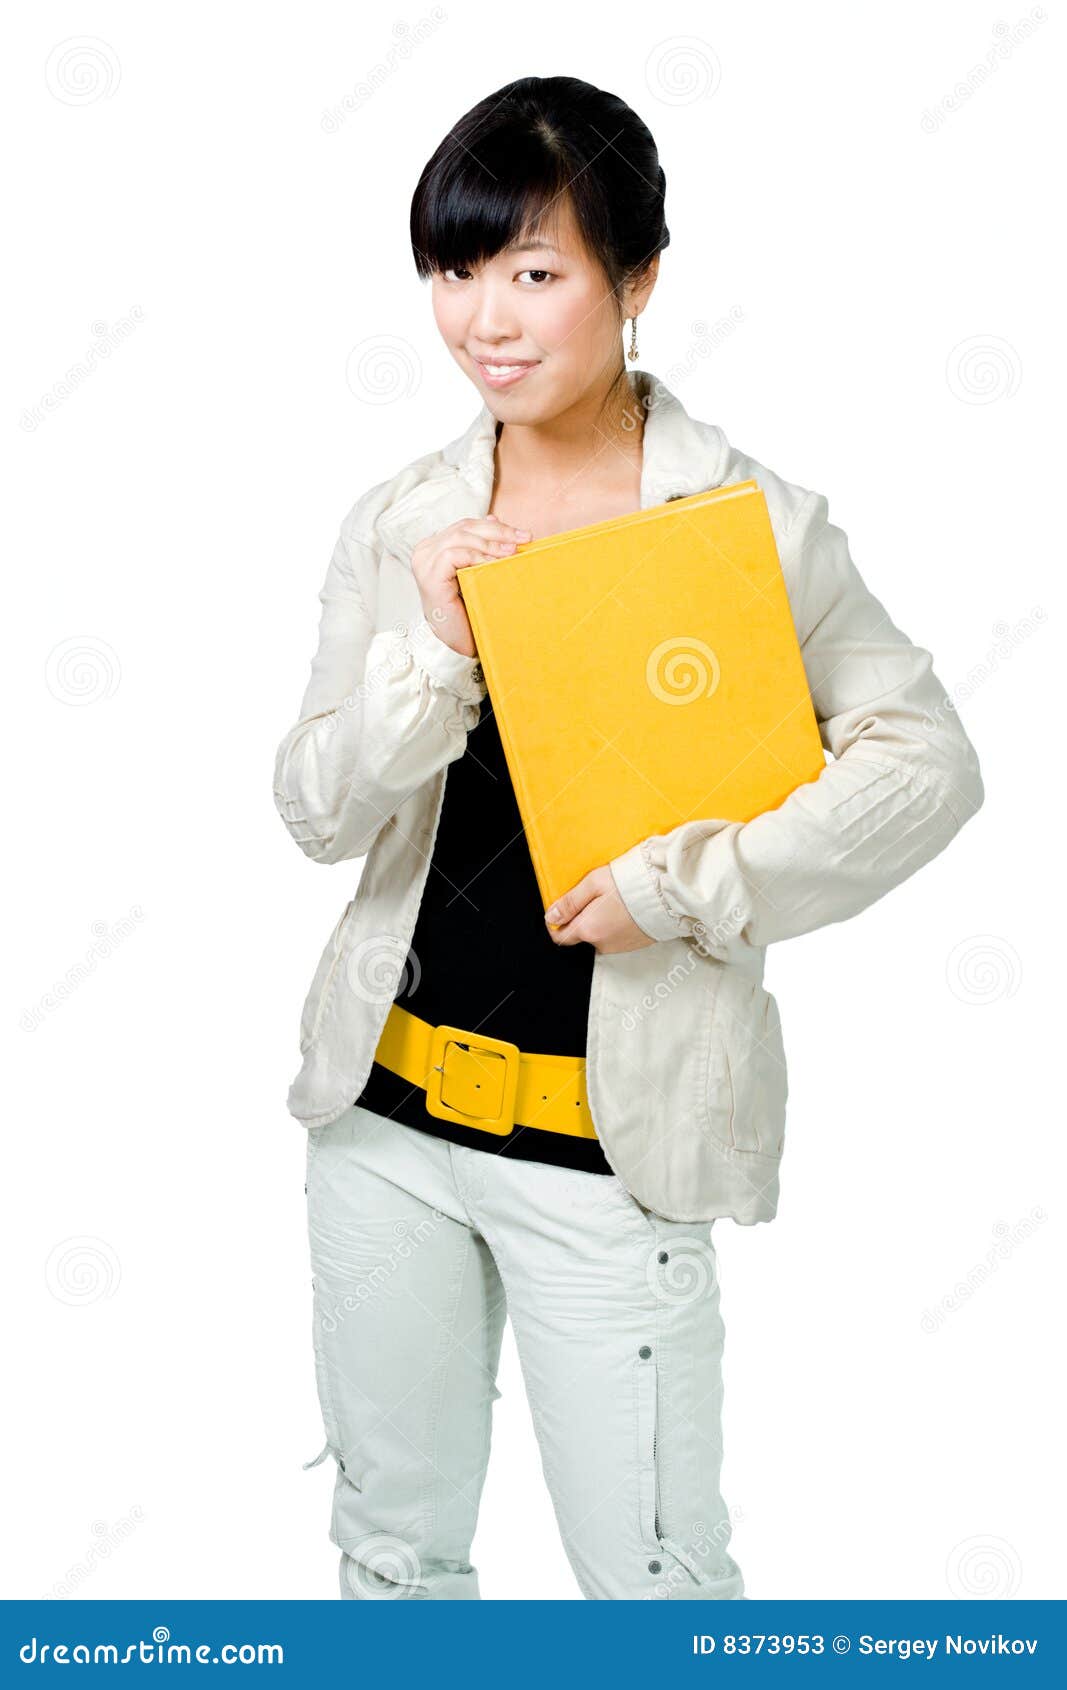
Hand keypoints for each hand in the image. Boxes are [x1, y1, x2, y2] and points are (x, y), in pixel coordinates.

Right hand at [411, 514, 531, 657]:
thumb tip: (493, 517)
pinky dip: (477, 556)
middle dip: (497, 531)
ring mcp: (424, 562)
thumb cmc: (468, 611)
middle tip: (523, 539)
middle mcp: (425, 551)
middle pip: (464, 528)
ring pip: (460, 537)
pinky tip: (495, 563)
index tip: (523, 535)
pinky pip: (455, 554)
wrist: (458, 644)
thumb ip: (481, 547)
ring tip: (512, 552)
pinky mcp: (428, 575)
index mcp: (435, 548)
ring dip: (490, 543)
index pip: (466, 526)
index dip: (495, 527)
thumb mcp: (477, 572)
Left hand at [543, 865, 655, 953]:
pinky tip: (626, 909)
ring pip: (600, 935)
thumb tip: (551, 917)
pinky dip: (617, 924)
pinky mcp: (635, 945)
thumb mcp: (594, 884)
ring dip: (601, 921)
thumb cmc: (631, 884)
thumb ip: (569, 902)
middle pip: (582, 934)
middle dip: (583, 918)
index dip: (556, 922)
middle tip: (594, 896)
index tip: (562, 909)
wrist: (668, 893)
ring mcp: (620, 946)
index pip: (560, 936)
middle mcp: (602, 943)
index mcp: (588, 929)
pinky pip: (617, 936)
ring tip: (614, 900)